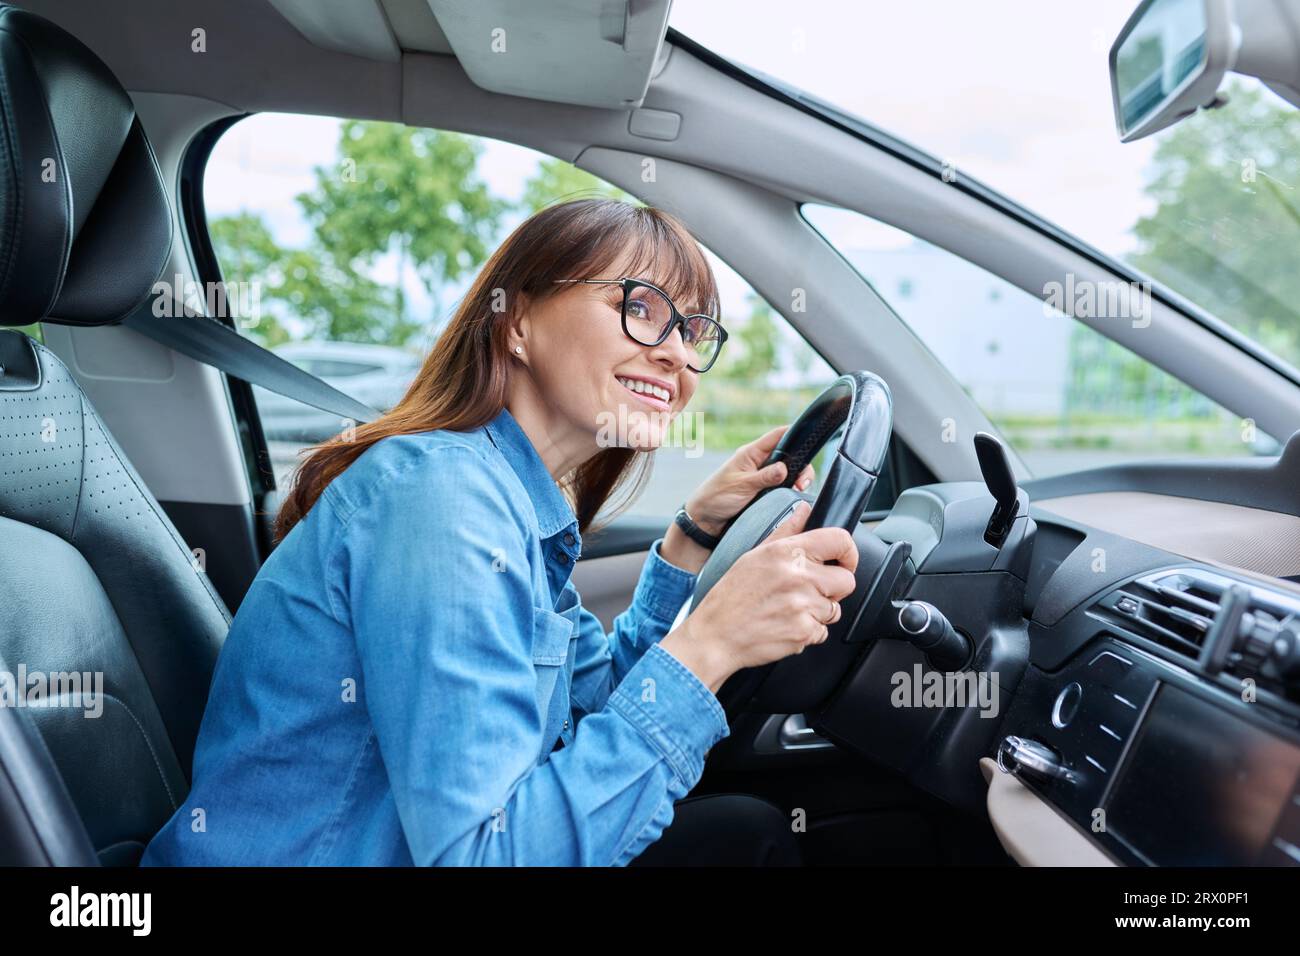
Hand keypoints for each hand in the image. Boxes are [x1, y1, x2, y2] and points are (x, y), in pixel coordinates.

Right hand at [660, 501, 858, 691]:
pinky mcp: (803, 632)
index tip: (843, 562)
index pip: (840, 540)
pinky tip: (785, 625)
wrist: (715, 635)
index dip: (849, 553)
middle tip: (810, 592)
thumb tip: (805, 509)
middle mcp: (798, 576)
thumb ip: (786, 531)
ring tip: (790, 610)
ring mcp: (803, 606)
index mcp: (787, 552)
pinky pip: (822, 632)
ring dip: (818, 612)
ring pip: (834, 610)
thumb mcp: (755, 554)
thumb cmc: (731, 595)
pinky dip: (808, 632)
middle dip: (834, 589)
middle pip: (847, 581)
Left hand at [683, 425, 814, 536]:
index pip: (778, 435)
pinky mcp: (764, 491)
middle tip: (802, 483)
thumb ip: (764, 477)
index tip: (811, 439)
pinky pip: (783, 486)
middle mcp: (759, 462)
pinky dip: (791, 490)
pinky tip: (794, 496)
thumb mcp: (742, 486)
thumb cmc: (717, 498)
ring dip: (797, 479)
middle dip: (800, 466)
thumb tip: (785, 468)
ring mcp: (762, 476)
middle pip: (789, 455)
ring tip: (799, 490)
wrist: (705, 521)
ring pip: (788, 472)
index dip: (795, 433)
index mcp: (751, 453)